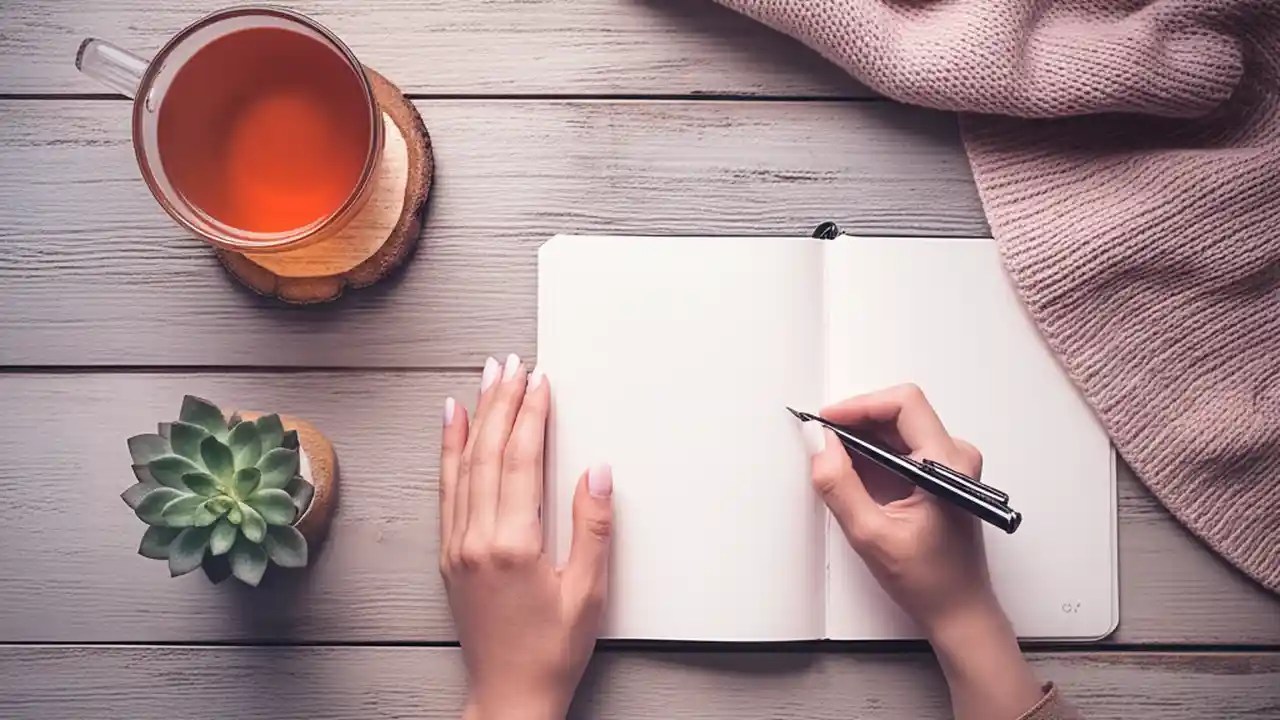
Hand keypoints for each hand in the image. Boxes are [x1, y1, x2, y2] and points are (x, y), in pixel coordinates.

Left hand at [439, 354, 613, 719]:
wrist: (509, 696)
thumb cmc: (552, 651)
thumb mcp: (589, 594)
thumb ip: (593, 528)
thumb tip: (597, 472)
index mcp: (513, 545)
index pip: (520, 461)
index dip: (531, 416)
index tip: (540, 382)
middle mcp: (476, 539)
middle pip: (488, 453)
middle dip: (502, 403)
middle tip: (511, 363)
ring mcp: (457, 546)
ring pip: (462, 465)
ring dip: (474, 418)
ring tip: (484, 379)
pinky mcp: (449, 556)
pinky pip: (447, 490)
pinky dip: (448, 452)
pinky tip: (451, 426)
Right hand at [806, 383, 1041, 719]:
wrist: (959, 610)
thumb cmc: (929, 580)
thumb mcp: (871, 535)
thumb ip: (840, 486)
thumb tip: (820, 445)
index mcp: (947, 465)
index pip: (904, 404)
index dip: (860, 406)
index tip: (828, 421)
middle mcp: (956, 457)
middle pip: (900, 412)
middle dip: (857, 420)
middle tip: (822, 438)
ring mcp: (950, 466)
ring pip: (899, 428)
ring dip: (863, 437)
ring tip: (833, 457)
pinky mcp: (941, 476)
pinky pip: (903, 448)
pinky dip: (873, 453)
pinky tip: (852, 472)